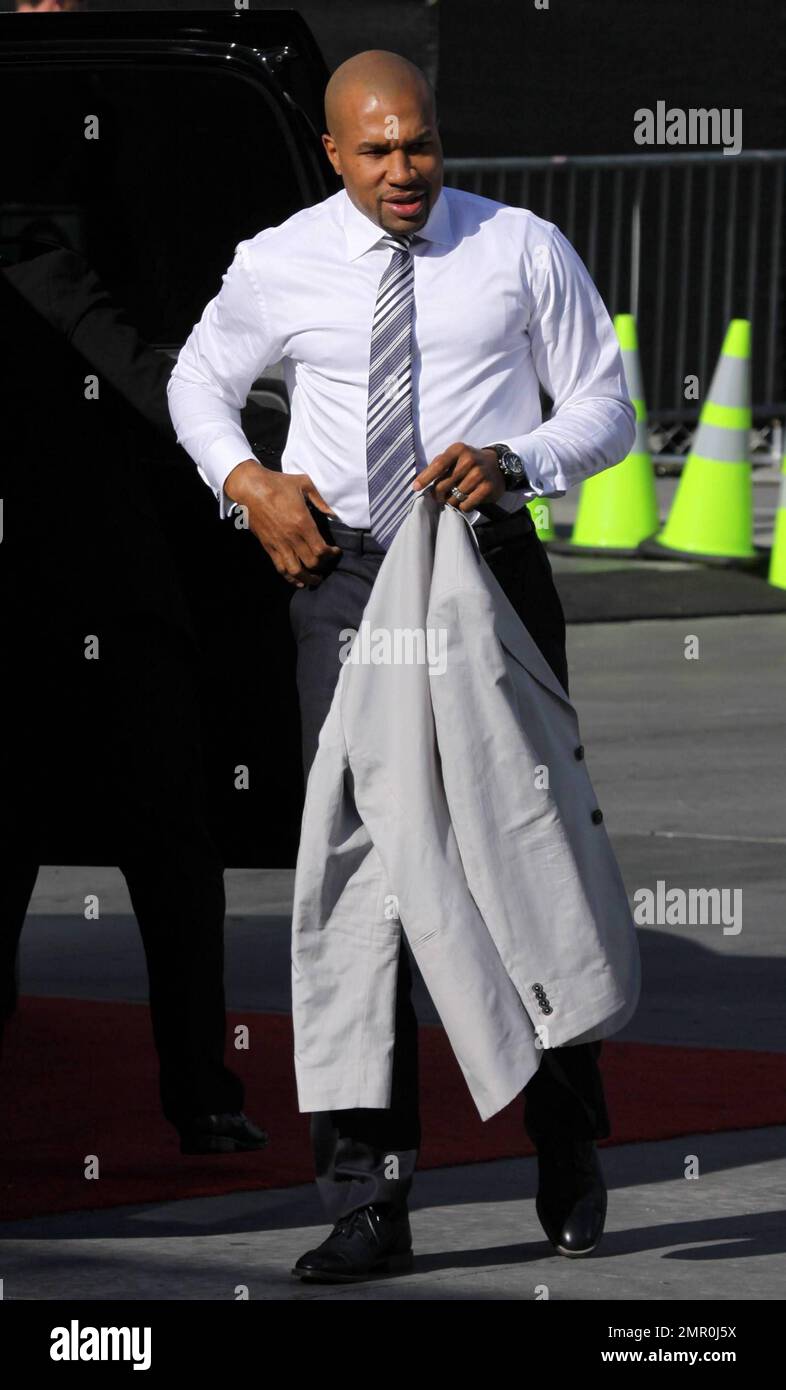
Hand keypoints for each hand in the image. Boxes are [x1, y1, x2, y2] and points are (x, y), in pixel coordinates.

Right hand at [223, 458, 341, 587]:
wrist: (250, 488)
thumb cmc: (277, 483)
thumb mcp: (304, 483)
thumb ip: (321, 499)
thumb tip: (333, 513)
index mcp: (302, 522)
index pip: (321, 549)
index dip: (331, 554)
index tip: (335, 552)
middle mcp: (291, 537)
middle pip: (311, 562)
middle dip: (323, 566)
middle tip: (327, 563)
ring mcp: (279, 543)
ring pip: (296, 571)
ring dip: (308, 579)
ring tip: (315, 580)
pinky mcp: (268, 546)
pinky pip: (280, 568)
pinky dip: (290, 578)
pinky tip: (298, 581)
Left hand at [411, 442, 505, 509]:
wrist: (497, 466)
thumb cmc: (469, 463)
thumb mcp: (455, 456)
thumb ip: (438, 465)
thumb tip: (420, 483)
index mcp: (458, 449)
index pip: (438, 465)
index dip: (425, 478)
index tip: (416, 488)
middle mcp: (469, 460)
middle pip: (443, 485)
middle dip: (438, 495)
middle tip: (440, 497)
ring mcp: (479, 474)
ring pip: (454, 497)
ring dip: (452, 501)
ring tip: (456, 496)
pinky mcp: (487, 488)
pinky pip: (466, 504)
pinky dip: (463, 506)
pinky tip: (466, 500)